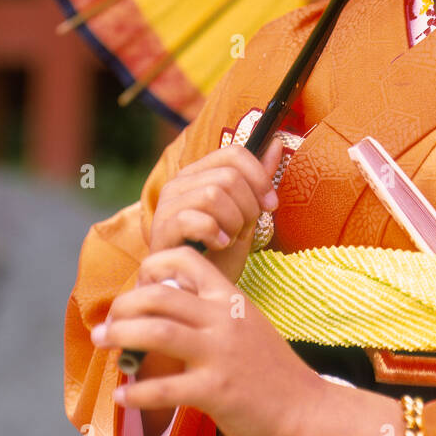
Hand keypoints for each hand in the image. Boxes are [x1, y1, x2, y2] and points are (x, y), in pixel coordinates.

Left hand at [92, 245, 323, 435]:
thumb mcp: (247, 324)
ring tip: (101, 344)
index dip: (153, 267)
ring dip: (121, 336)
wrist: (306, 409)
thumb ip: (213, 313)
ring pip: (158, 331)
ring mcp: (220, 353)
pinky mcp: (215, 391)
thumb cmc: (272, 371)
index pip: (187, 260)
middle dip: (123, 306)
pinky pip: (165, 387)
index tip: (139, 286)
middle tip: (105, 324)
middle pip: (161, 295)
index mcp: (231, 298)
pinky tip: (122, 396)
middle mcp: (224, 318)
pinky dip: (136, 391)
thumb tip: (167, 309)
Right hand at [149, 135, 283, 283]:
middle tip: (244, 229)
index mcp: (199, 173)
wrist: (198, 293)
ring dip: (233, 222)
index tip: (270, 204)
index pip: (234, 153)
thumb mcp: (247, 214)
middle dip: (248, 207)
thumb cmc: (219, 254)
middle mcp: (178, 183)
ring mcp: (166, 206)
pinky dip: (216, 234)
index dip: (259, 177)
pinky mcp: (160, 231)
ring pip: (213, 195)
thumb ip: (258, 180)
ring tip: (230, 239)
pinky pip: (195, 219)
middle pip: (228, 176)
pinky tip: (219, 246)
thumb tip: (276, 142)